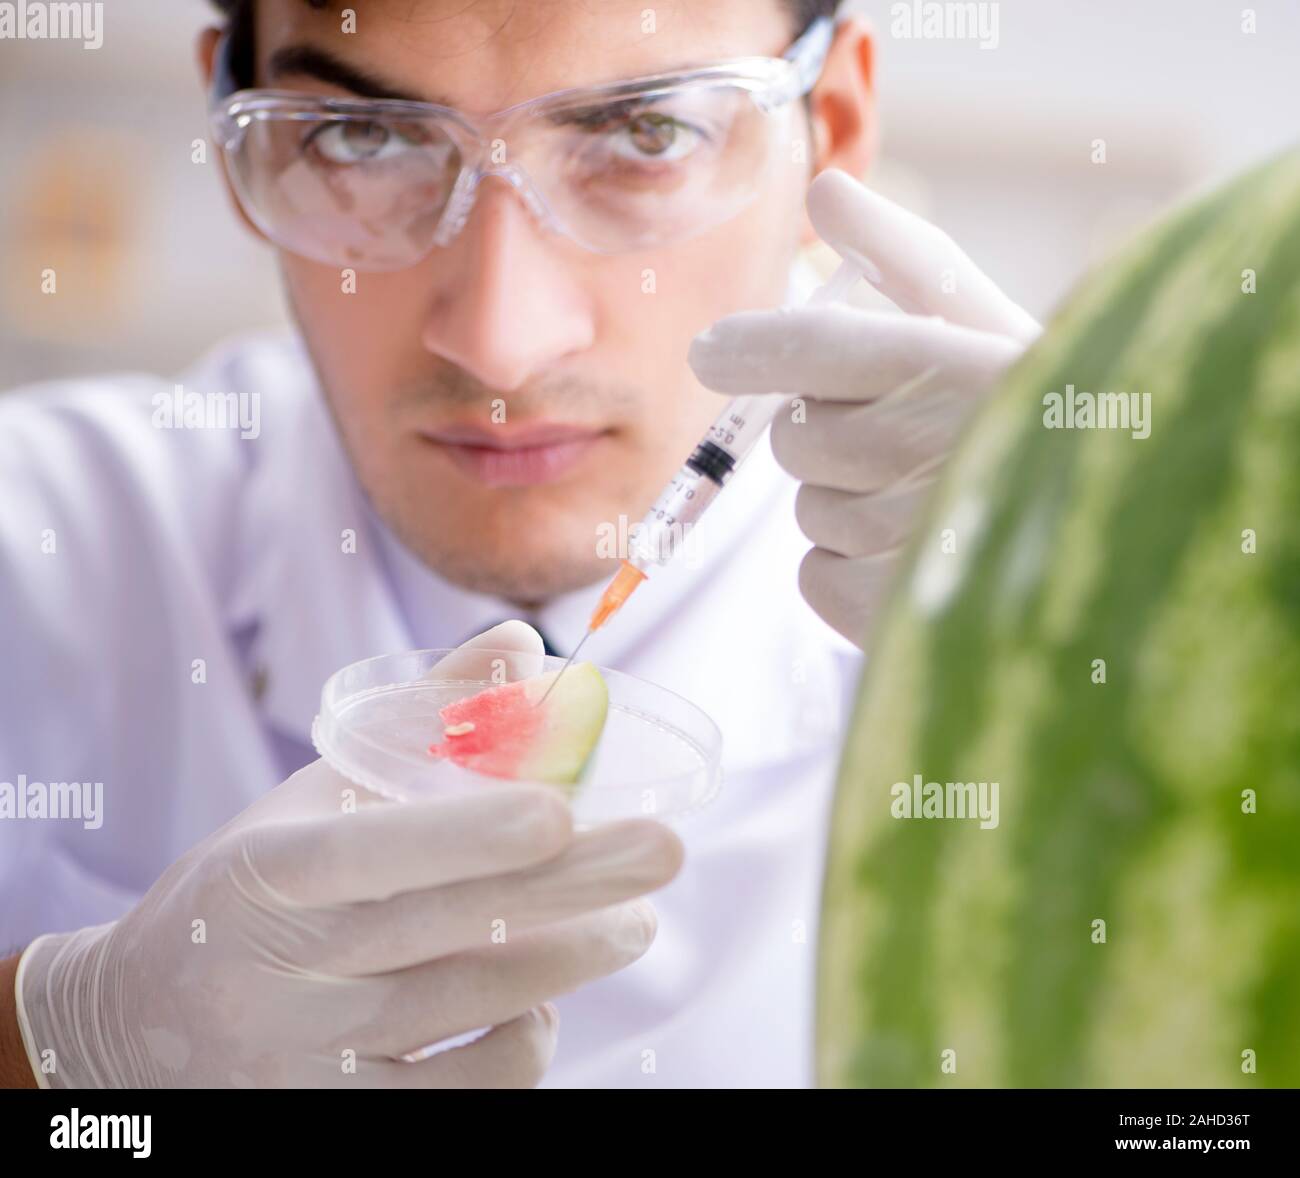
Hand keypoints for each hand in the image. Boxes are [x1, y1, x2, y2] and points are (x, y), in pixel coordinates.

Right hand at [15, 621, 682, 1087]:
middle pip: (446, 931)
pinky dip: (522, 1041)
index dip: (463, 835)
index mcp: (265, 873)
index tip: (559, 810)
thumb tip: (522, 643)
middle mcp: (283, 970)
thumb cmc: (251, 887)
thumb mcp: (310, 797)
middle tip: (663, 850)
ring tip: (634, 920)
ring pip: (468, 1010)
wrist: (142, 1023)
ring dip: (570, 959)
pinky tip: (546, 999)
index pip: (368, 855)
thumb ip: (421, 719)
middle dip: (570, 888)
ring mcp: (309, 1056)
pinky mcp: (335, 1116)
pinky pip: (463, 1091)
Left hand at [689, 169, 1039, 646]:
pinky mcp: (895, 614)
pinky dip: (844, 573)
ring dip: (849, 506)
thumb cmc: (1044, 422)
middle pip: (798, 438)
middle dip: (834, 437)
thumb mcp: (989, 329)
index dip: (753, 351)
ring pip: (808, 510)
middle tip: (906, 445)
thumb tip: (823, 190)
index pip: (818, 351)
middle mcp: (934, 447)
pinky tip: (911, 561)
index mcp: (961, 364)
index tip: (711, 353)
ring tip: (931, 507)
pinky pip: (812, 575)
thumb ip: (904, 258)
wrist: (1124, 543)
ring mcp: (914, 539)